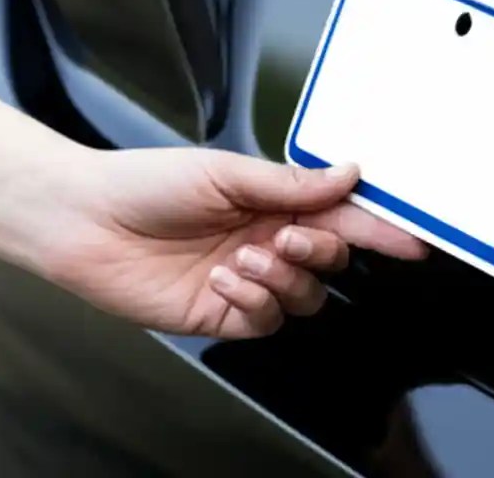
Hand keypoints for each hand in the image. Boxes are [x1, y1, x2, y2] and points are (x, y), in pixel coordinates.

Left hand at [41, 148, 426, 338]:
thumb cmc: (143, 184)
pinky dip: (254, 299)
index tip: (409, 238)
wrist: (84, 221)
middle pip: (330, 260)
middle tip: (288, 238)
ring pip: (304, 296)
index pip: (340, 216)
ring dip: (282, 278)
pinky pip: (266, 319)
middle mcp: (266, 240)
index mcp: (272, 201)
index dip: (378, 228)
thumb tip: (348, 174)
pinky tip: (225, 278)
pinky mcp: (224, 312)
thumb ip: (291, 182)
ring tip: (243, 257)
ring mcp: (247, 280)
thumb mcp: (224, 173)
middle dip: (319, 251)